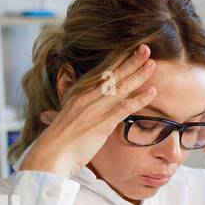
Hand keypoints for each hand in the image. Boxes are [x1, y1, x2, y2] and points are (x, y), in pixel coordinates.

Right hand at [21, 44, 157, 176]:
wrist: (51, 155)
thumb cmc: (59, 142)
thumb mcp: (64, 119)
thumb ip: (73, 111)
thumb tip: (65, 107)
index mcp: (78, 95)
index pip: (101, 74)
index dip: (116, 62)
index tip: (129, 51)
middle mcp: (87, 97)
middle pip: (112, 75)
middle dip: (130, 61)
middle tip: (146, 48)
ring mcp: (95, 109)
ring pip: (120, 87)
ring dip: (138, 75)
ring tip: (153, 64)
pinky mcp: (102, 123)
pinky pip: (123, 108)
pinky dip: (139, 99)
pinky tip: (152, 92)